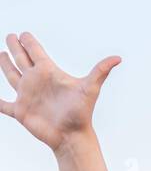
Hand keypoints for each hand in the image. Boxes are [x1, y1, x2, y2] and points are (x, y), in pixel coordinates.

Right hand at [0, 31, 120, 152]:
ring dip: (5, 65)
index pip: (36, 52)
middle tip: (11, 36)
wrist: (72, 137)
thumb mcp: (90, 89)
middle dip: (15, 47)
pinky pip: (3, 105)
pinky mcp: (20, 111)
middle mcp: (36, 81)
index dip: (29, 42)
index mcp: (49, 73)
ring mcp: (27, 96)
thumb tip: (118, 58)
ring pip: (12, 76)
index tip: (24, 33)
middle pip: (22, 59)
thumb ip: (100, 71)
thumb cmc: (81, 113)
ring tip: (1, 54)